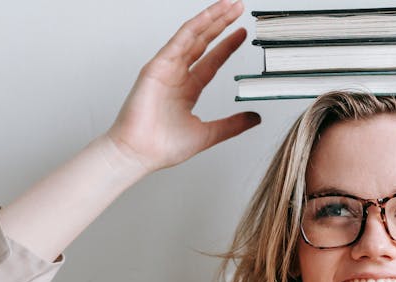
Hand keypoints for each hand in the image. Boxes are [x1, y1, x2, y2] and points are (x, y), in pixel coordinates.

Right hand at [105, 0, 259, 173]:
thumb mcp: (208, 134)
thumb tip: (254, 118)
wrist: (140, 154)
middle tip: (238, 9)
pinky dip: (195, 26)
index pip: (212, 61)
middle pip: (203, 42)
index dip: (227, 46)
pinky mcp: (157, 66)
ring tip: (229, 6)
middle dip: (221, 24)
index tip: (242, 34)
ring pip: (192, 36)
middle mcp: (177, 76)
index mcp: (187, 90)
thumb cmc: (162, 147)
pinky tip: (209, 17)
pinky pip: (179, 40)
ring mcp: (166, 69)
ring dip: (211, 19)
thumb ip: (232, 125)